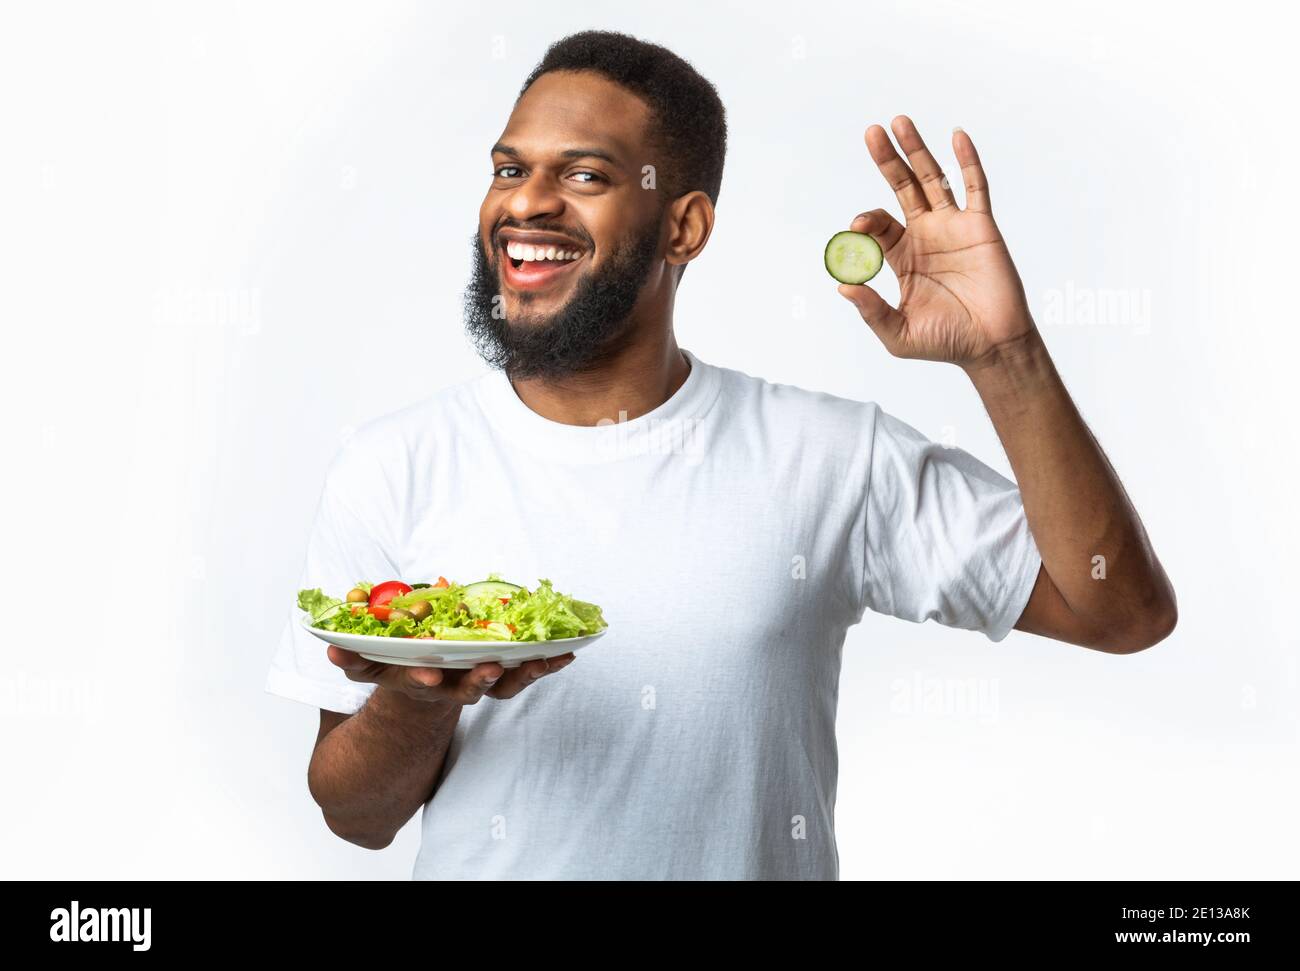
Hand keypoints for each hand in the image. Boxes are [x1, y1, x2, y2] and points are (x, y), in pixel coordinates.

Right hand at [326, 644, 575, 704]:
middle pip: (470, 689)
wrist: (429, 685)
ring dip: (526, 673)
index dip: (424, 681)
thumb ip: (353, 659)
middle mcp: (453, 688)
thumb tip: (327, 648)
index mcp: (424, 682)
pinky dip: (547, 665)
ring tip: (550, 660)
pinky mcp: (503, 677)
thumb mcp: (372, 665)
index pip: (422, 683)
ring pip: (505, 685)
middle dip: (480, 682)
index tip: (430, 678)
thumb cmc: (402, 669)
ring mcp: (480, 683)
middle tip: (491, 669)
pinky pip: (526, 672)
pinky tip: (571, 653)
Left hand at [838, 115, 1035, 367]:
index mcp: (901, 256)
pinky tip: (956, 136)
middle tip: (871, 132)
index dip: (864, 221)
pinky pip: (974, 186)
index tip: (856, 229)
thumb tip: (842, 286)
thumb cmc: (944, 342)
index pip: (876, 225)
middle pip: (901, 187)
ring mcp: (953, 227)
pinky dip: (967, 161)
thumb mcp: (897, 333)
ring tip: (899, 121)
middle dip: (886, 160)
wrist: (990, 346)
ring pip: (933, 178)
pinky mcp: (981, 226)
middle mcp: (925, 235)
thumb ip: (870, 310)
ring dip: (917, 150)